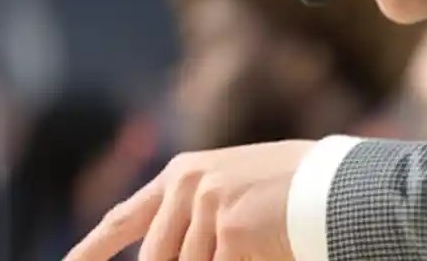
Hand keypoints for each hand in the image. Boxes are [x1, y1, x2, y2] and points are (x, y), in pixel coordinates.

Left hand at [65, 140, 314, 260]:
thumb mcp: (231, 195)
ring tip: (256, 239)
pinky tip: (265, 246)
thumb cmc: (291, 193)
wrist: (335, 185)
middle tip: (228, 243)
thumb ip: (192, 218)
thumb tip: (161, 254)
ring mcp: (206, 203)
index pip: (124, 218)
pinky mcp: (229, 226)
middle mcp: (187, 184)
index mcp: (183, 174)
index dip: (91, 249)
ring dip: (222, 258)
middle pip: (156, 259)